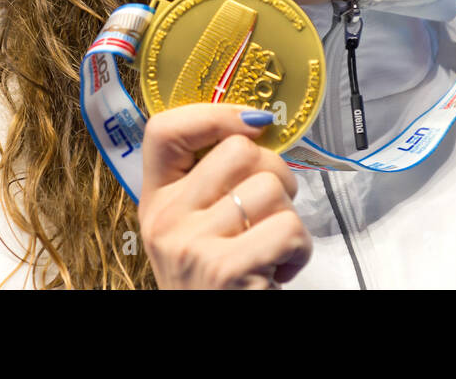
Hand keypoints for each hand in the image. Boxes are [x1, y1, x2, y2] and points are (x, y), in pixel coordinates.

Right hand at [138, 103, 312, 288]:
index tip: (251, 124)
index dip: (215, 114)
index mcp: (155, 202)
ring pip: (271, 189)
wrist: (214, 342)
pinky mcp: (224, 270)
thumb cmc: (218, 281)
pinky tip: (280, 268)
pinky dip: (300, 249)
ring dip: (290, 217)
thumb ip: (211, 182)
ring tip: (272, 245)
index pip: (164, 130)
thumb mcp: (195, 228)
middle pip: (239, 151)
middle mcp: (166, 220)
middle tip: (272, 208)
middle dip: (276, 173)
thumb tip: (256, 124)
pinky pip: (288, 228)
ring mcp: (192, 245)